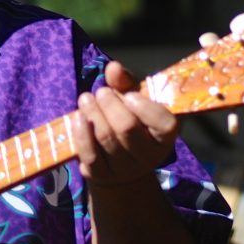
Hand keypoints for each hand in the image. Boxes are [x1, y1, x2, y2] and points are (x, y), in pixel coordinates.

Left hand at [72, 61, 178, 187]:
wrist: (120, 166)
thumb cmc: (131, 124)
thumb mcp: (134, 103)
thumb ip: (126, 84)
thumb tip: (114, 68)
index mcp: (165, 137)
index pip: (165, 124)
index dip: (145, 107)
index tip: (129, 95)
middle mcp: (149, 156)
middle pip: (128, 128)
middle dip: (110, 105)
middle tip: (101, 92)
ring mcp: (125, 169)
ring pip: (107, 138)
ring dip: (93, 113)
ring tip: (86, 99)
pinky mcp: (102, 176)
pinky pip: (90, 154)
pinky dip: (81, 133)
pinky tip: (78, 118)